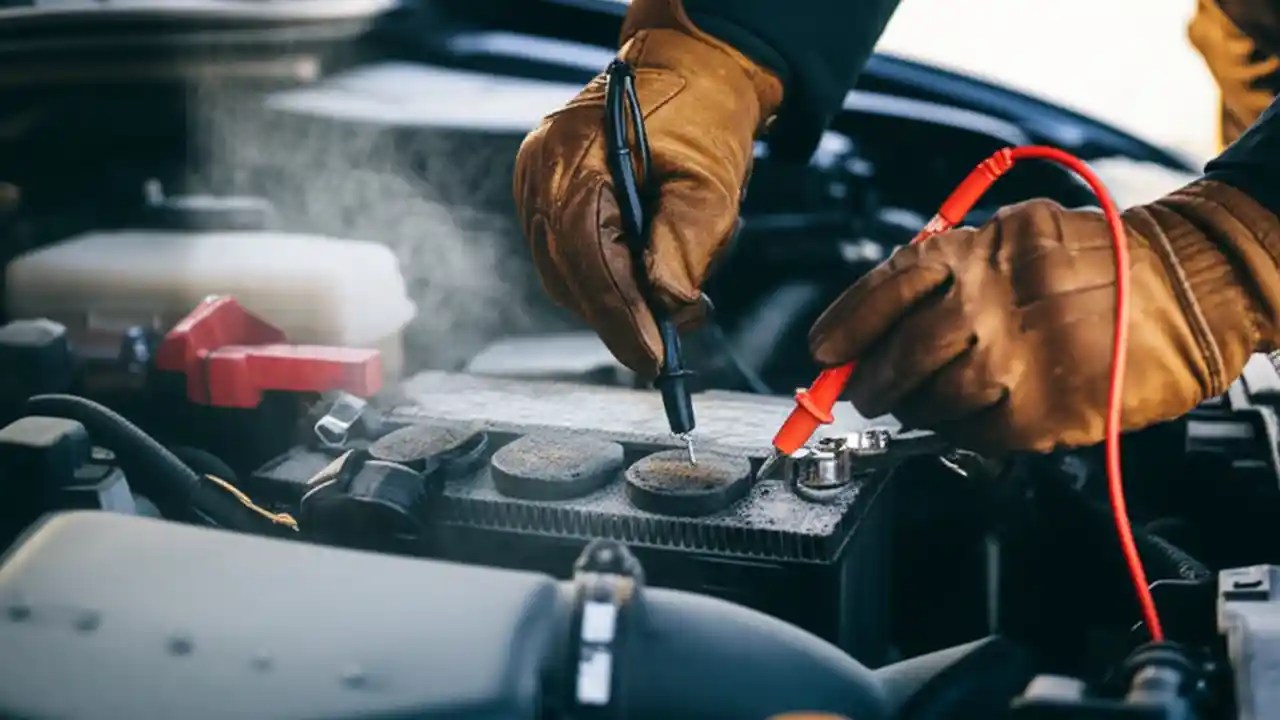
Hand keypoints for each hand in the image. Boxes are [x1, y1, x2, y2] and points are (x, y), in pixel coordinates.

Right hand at [513, 0, 781, 375]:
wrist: (691, 66)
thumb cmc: (703, 113)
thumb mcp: (711, 182)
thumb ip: (686, 244)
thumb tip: (667, 304)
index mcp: (576, 163)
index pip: (590, 263)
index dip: (623, 320)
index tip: (654, 362)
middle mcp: (542, 174)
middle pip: (571, 276)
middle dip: (624, 315)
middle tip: (676, 334)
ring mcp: (536, 181)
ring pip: (567, 272)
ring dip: (617, 297)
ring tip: (674, 297)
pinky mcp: (546, 191)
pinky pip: (568, 253)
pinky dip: (606, 274)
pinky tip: (646, 271)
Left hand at [808, 181, 1278, 454]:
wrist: (1187, 289)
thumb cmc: (1095, 263)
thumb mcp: (1017, 236)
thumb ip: (952, 270)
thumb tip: (879, 321)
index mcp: (980, 252)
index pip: (887, 287)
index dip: (845, 323)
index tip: (822, 351)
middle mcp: (991, 303)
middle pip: (901, 353)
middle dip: (870, 381)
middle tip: (862, 392)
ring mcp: (1018, 360)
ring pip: (933, 400)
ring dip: (916, 409)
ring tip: (920, 404)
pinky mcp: (1046, 410)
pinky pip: (977, 433)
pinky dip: (963, 430)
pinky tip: (974, 414)